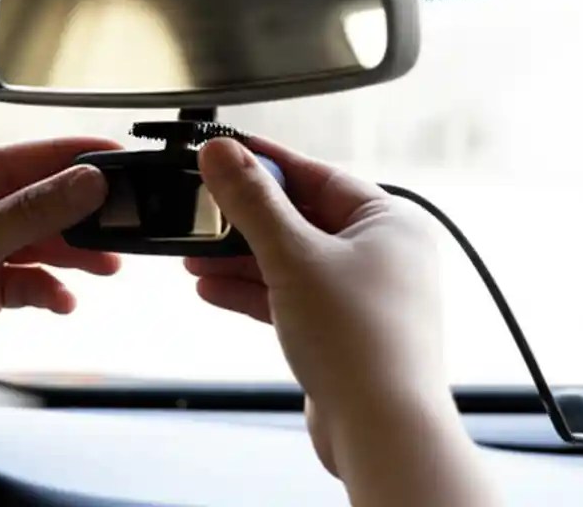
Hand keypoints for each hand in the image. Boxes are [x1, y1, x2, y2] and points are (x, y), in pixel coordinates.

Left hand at [0, 137, 121, 403]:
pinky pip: (27, 282)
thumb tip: (86, 182)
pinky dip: (49, 289)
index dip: (68, 158)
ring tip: (108, 264)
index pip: (18, 159)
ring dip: (72, 254)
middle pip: (34, 202)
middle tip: (121, 220)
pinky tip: (63, 300)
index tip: (114, 157)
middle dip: (78, 214)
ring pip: (37, 243)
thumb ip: (30, 213)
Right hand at [186, 138, 451, 475]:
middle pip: (301, 219)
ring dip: (241, 260)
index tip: (223, 152)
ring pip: (292, 262)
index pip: (318, 175)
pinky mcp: (344, 332)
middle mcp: (384, 254)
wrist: (381, 430)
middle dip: (244, 221)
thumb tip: (221, 151)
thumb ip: (253, 202)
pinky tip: (212, 291)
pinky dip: (255, 293)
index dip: (266, 163)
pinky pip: (293, 298)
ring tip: (192, 259)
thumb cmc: (358, 340)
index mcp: (390, 221)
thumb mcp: (293, 257)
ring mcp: (364, 296)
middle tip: (198, 211)